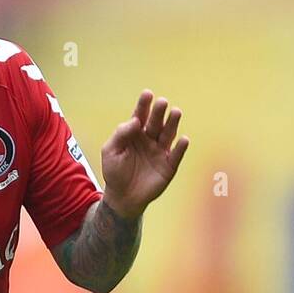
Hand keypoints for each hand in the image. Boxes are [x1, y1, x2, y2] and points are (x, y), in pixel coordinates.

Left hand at [100, 91, 188, 218]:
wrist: (123, 198)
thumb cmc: (115, 173)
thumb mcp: (110, 152)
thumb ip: (120, 135)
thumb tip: (134, 121)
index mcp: (135, 133)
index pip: (140, 115)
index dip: (144, 105)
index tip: (147, 94)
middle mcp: (149, 139)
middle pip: (156, 122)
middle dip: (159, 112)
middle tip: (162, 102)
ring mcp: (160, 151)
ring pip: (168, 134)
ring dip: (172, 123)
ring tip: (176, 112)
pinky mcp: (169, 165)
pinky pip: (176, 155)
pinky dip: (181, 147)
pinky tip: (183, 139)